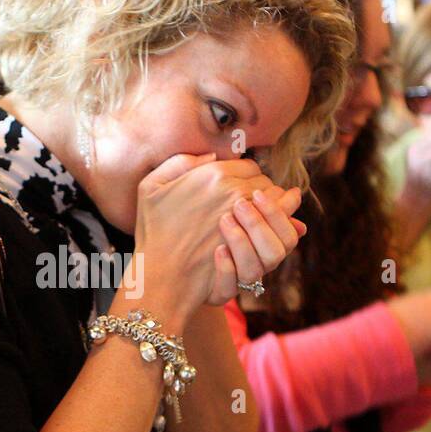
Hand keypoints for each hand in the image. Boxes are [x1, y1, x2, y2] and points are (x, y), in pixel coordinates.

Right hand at [134, 154, 305, 316]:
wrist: (161, 275)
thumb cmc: (153, 233)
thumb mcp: (150, 187)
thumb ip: (180, 162)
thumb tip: (211, 156)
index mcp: (213, 174)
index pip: (250, 166)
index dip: (248, 176)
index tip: (243, 186)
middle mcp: (234, 193)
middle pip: (266, 183)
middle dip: (263, 191)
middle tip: (257, 201)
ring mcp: (248, 219)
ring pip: (278, 204)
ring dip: (276, 207)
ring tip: (268, 214)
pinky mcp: (256, 245)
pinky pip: (279, 228)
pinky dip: (280, 227)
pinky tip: (270, 231)